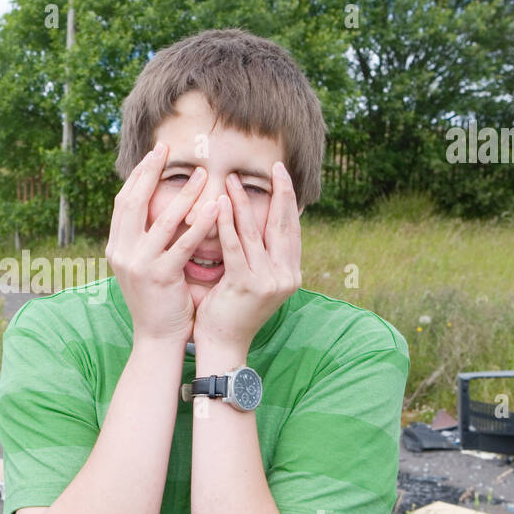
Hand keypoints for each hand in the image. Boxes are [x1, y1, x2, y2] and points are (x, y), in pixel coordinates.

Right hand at [105, 140, 218, 344]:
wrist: (156, 338)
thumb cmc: (157, 300)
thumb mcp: (143, 265)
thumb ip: (145, 238)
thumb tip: (156, 206)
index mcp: (116, 247)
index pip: (124, 202)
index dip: (138, 176)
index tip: (156, 154)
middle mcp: (121, 253)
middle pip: (134, 202)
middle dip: (151, 172)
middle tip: (168, 149)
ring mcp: (139, 265)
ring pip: (162, 220)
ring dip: (184, 194)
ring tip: (203, 174)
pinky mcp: (160, 277)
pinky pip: (183, 243)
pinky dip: (201, 223)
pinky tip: (216, 208)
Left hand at [193, 161, 301, 350]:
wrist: (223, 345)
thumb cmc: (233, 311)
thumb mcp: (254, 281)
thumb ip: (261, 256)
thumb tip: (261, 225)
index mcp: (290, 273)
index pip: (292, 230)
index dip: (289, 202)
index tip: (284, 177)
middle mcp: (285, 276)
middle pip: (283, 226)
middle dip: (280, 193)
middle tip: (276, 167)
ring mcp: (268, 281)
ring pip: (256, 232)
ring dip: (244, 202)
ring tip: (234, 178)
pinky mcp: (246, 285)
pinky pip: (235, 246)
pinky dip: (227, 223)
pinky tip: (221, 203)